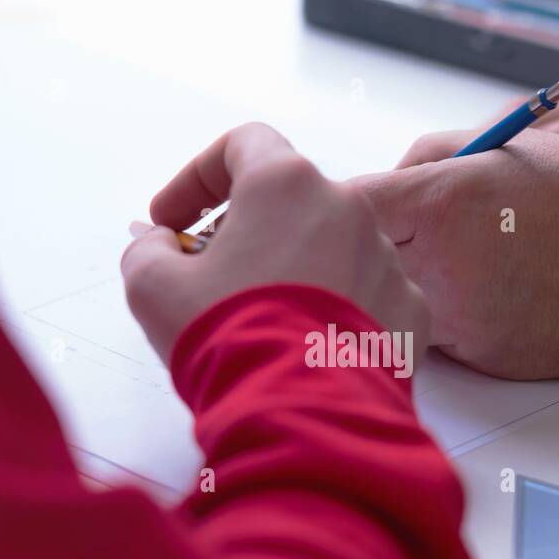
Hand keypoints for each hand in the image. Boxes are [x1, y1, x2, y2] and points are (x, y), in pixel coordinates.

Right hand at [123, 123, 427, 365]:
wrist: (301, 413)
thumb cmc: (227, 338)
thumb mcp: (152, 287)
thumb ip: (148, 248)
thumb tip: (159, 245)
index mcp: (286, 184)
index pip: (242, 146)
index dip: (197, 178)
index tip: (171, 221)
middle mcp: (347, 208)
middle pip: (290, 201)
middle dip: (246, 230)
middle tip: (212, 276)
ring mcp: (386, 258)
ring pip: (333, 248)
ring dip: (296, 270)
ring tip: (263, 321)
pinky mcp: (410, 309)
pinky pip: (369, 296)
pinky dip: (338, 310)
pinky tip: (308, 346)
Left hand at [354, 129, 558, 379]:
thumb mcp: (501, 147)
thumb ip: (429, 157)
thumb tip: (386, 179)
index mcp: (440, 201)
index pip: (350, 208)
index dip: (344, 211)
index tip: (351, 213)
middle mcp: (441, 263)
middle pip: (359, 267)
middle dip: (367, 256)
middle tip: (398, 244)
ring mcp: (461, 318)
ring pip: (393, 310)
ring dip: (405, 295)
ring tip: (454, 270)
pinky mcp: (483, 357)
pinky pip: (437, 342)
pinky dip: (445, 327)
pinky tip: (484, 302)